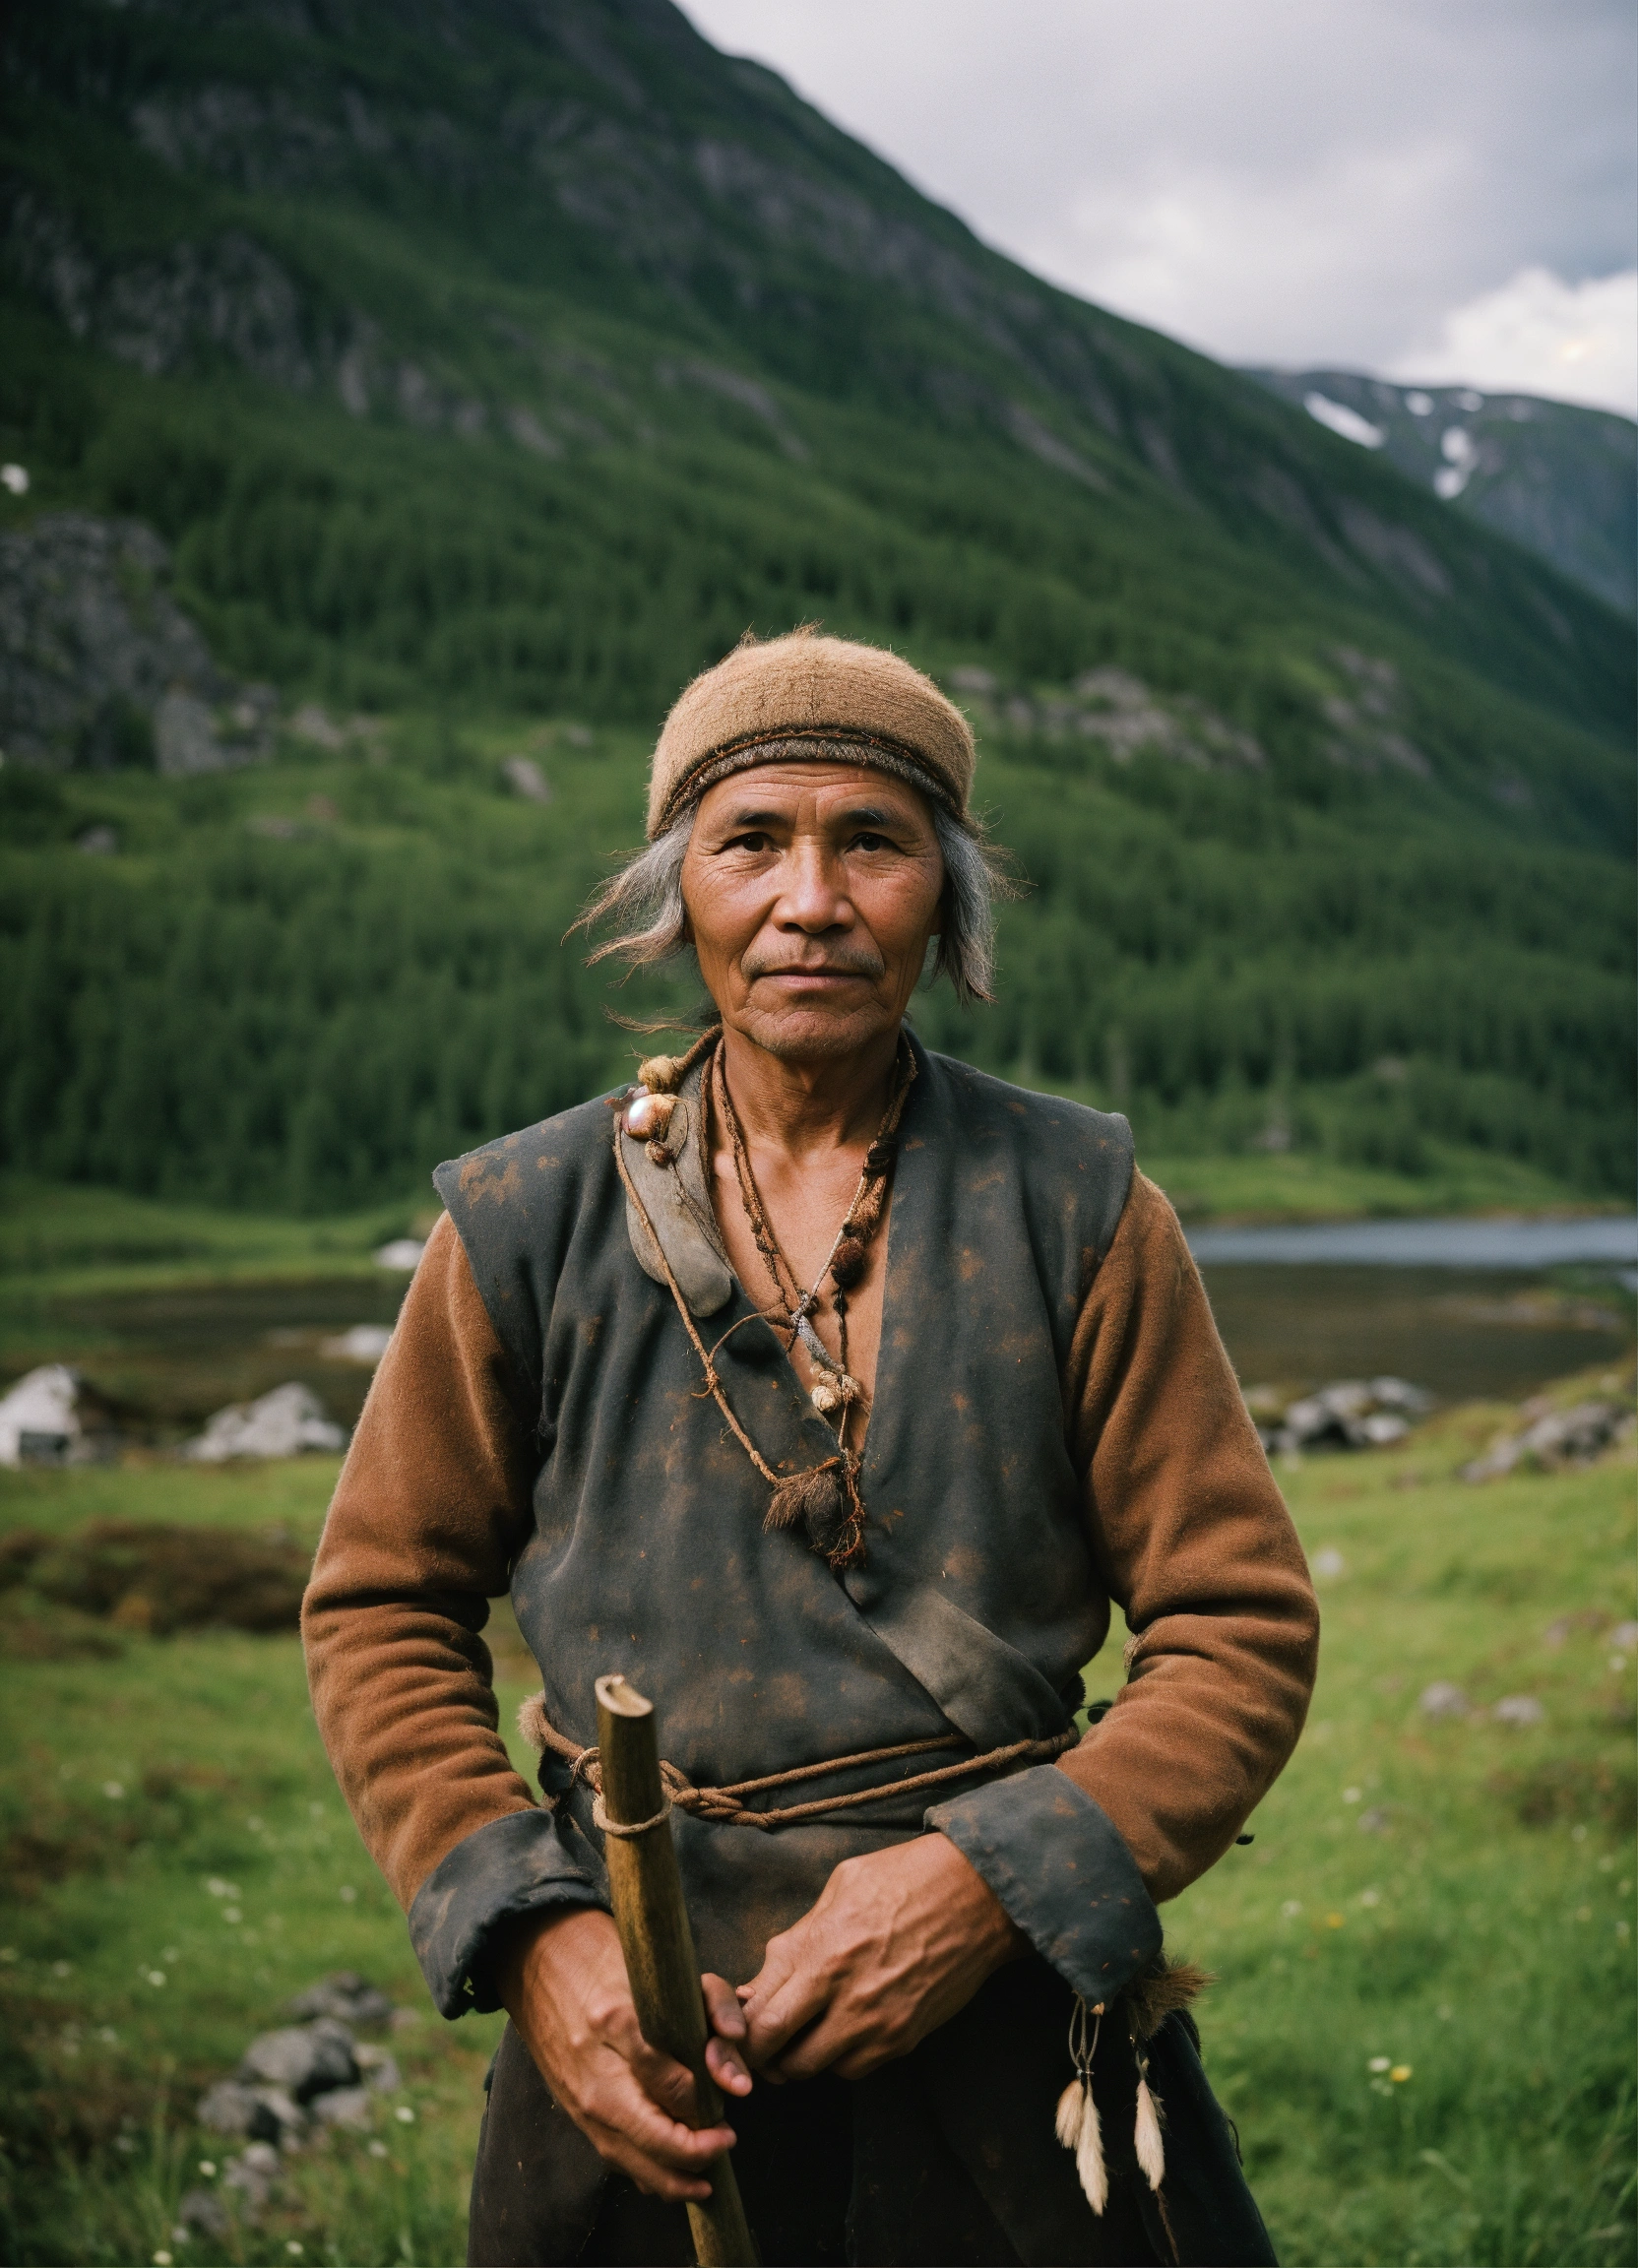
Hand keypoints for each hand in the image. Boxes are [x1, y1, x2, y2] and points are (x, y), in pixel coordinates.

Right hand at [497, 1906, 751, 2202]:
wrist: (549, 1964)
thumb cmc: (622, 1967)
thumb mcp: (675, 1974)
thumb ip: (717, 2010)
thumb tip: (738, 2077)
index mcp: (618, 2019)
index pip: (669, 2080)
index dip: (705, 2100)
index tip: (732, 2096)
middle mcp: (594, 2067)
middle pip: (650, 2133)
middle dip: (695, 2151)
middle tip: (727, 2139)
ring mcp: (578, 2097)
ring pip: (631, 2160)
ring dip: (675, 2178)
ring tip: (709, 2171)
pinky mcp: (574, 2114)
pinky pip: (615, 2158)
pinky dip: (648, 2174)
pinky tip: (676, 2173)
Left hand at [737, 1832, 1023, 2082]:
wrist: (979, 1896)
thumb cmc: (907, 1878)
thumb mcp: (841, 1887)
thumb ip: (797, 1937)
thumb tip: (761, 1979)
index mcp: (825, 1954)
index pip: (762, 2020)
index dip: (742, 2029)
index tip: (739, 2022)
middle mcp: (849, 1998)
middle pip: (782, 2056)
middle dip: (763, 2053)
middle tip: (763, 2037)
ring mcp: (880, 2025)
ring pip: (817, 2069)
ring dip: (801, 2056)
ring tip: (802, 2029)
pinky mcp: (905, 2039)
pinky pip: (855, 2069)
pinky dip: (839, 2058)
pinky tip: (840, 2029)